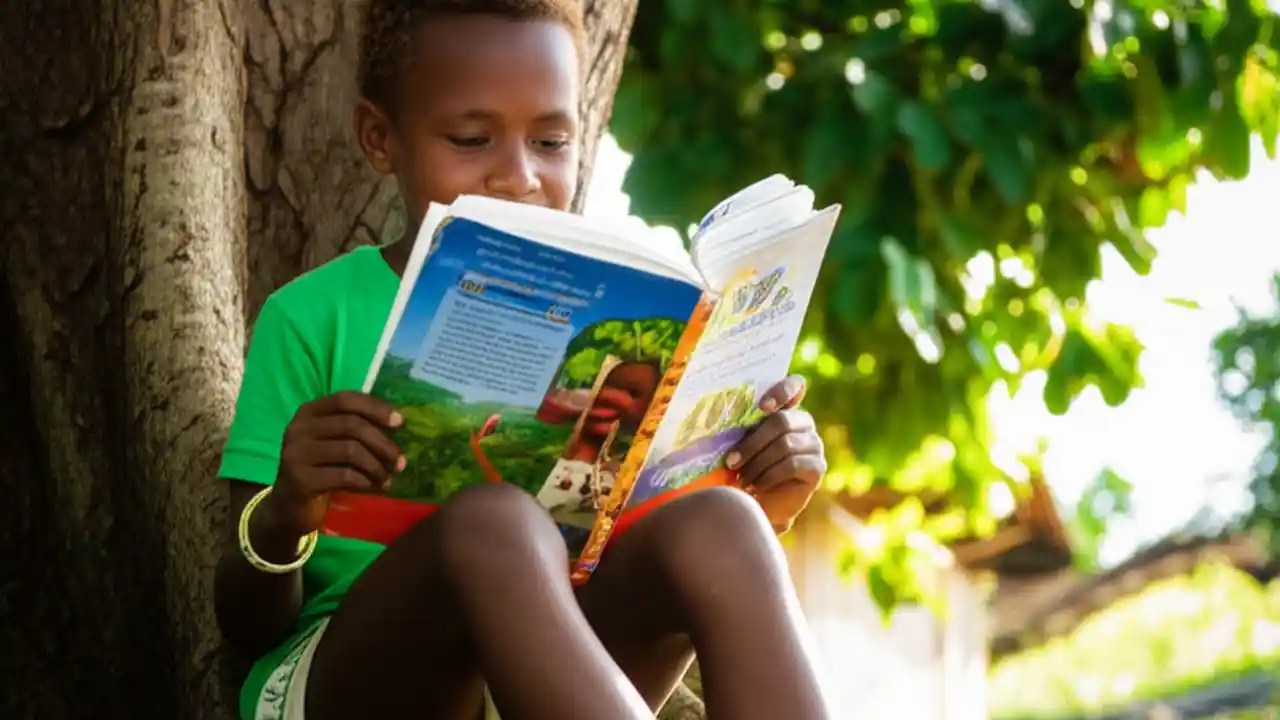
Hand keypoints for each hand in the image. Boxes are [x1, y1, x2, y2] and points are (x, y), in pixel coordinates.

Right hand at [268, 391, 404, 535]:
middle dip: (382, 443)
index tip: (400, 422)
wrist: (290, 506)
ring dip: (377, 466)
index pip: (345, 399)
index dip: (375, 407)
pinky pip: (344, 475)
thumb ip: (355, 428)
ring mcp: (296, 453)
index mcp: (308, 412)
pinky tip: (373, 487)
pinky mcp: (300, 479)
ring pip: (350, 450)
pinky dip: (365, 481)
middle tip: (400, 462)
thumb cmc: (321, 469)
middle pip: (352, 425)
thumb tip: (398, 423)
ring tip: (388, 478)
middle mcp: (298, 428)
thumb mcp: (333, 442)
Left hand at [725, 376, 825, 533]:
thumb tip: (717, 417)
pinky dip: (768, 476)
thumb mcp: (741, 445)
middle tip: (731, 461)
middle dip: (752, 443)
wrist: (762, 505)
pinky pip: (791, 465)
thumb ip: (741, 428)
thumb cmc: (746, 470)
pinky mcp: (817, 467)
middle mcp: (804, 423)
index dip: (782, 390)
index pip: (795, 386)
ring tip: (741, 479)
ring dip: (757, 464)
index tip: (762, 406)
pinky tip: (756, 486)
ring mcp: (814, 444)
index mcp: (785, 410)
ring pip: (785, 445)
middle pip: (781, 421)